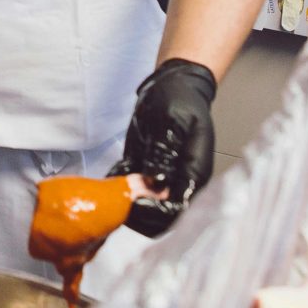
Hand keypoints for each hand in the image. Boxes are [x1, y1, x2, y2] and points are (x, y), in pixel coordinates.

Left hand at [108, 59, 215, 235]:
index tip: (135, 200)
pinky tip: (113, 176)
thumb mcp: (171, 120)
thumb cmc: (178, 99)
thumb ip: (164, 151)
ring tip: (114, 185)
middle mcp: (180, 184)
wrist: (172, 87)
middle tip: (118, 196)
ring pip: (145, 213)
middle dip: (138, 215)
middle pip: (162, 220)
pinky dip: (118, 192)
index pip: (179, 209)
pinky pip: (131, 195)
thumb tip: (156, 182)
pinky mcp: (146, 176)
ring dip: (125, 205)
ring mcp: (163, 183)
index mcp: (194, 173)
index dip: (156, 212)